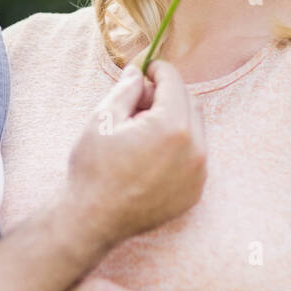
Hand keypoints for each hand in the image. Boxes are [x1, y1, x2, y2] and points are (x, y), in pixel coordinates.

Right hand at [65, 60, 206, 249]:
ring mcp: (198, 173)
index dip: (158, 70)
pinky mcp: (195, 191)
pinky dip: (179, 146)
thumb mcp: (103, 119)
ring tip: (143, 130)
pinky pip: (194, 156)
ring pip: (195, 129)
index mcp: (172, 127)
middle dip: (168, 95)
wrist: (93, 220)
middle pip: (189, 103)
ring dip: (175, 120)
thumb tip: (137, 72)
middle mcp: (194, 149)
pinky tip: (151, 153)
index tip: (146, 69)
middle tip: (140, 100)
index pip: (175, 83)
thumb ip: (126, 90)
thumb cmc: (94, 169)